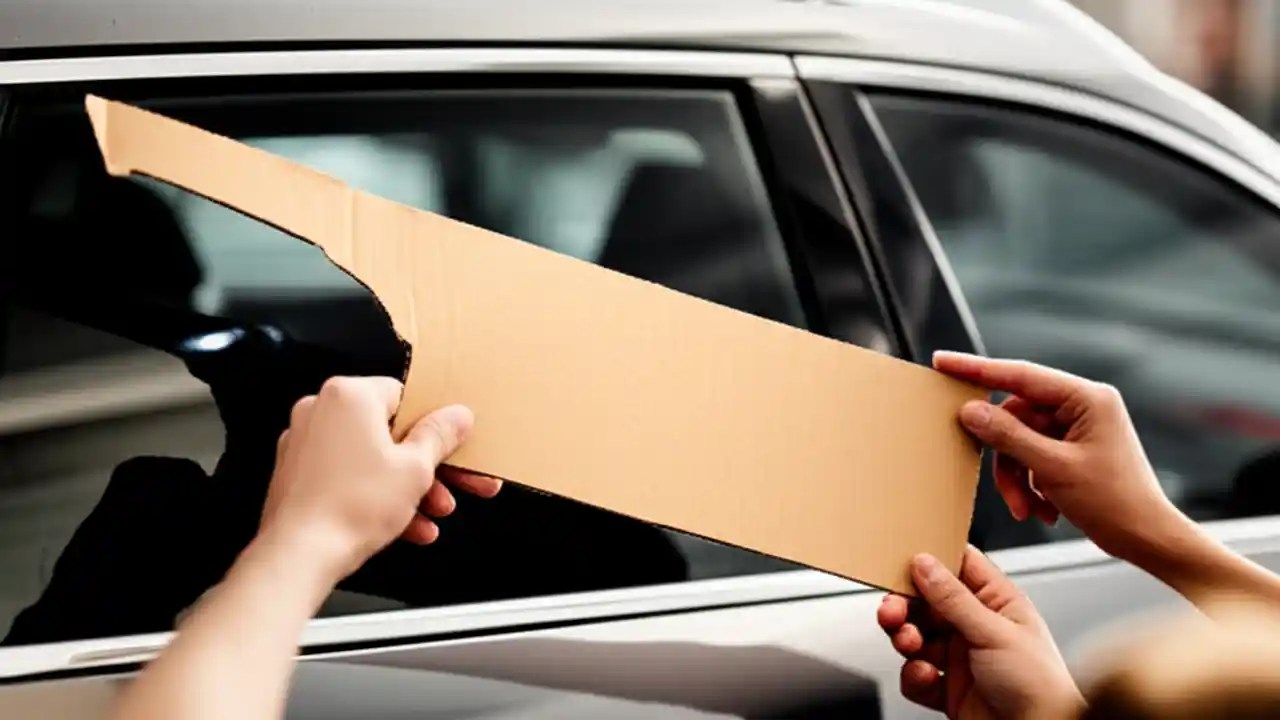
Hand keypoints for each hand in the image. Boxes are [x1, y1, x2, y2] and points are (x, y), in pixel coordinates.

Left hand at [260, 376, 500, 582]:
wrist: (300, 556)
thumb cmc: (351, 507)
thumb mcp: (416, 468)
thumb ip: (440, 436)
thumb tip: (456, 417)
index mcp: (349, 396)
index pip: (405, 397)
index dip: (436, 424)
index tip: (453, 445)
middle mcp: (321, 411)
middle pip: (391, 433)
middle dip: (428, 466)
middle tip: (454, 483)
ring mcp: (305, 444)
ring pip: (372, 460)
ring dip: (407, 488)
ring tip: (432, 514)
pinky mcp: (298, 475)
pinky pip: (349, 479)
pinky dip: (377, 498)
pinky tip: (407, 526)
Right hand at [879, 546, 1083, 719]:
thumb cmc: (1039, 687)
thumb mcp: (995, 633)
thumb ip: (954, 598)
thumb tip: (925, 563)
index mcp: (997, 603)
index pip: (959, 566)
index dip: (932, 559)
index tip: (904, 559)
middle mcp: (976, 626)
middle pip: (928, 602)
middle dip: (905, 605)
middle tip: (892, 611)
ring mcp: (960, 657)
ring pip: (916, 636)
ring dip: (906, 638)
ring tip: (909, 644)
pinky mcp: (948, 687)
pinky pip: (915, 673)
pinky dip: (914, 676)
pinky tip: (927, 677)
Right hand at [934, 351, 1175, 560]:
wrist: (1147, 538)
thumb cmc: (1117, 503)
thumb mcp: (1054, 468)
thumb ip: (1009, 436)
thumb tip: (971, 411)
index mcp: (1086, 398)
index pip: (1020, 374)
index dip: (976, 369)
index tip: (943, 362)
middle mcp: (1082, 407)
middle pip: (1016, 417)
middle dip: (1007, 458)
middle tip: (1007, 489)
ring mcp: (1077, 428)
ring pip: (1020, 441)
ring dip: (1017, 477)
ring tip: (1027, 507)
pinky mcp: (1073, 449)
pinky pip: (1032, 456)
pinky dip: (1030, 483)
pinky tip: (1043, 508)